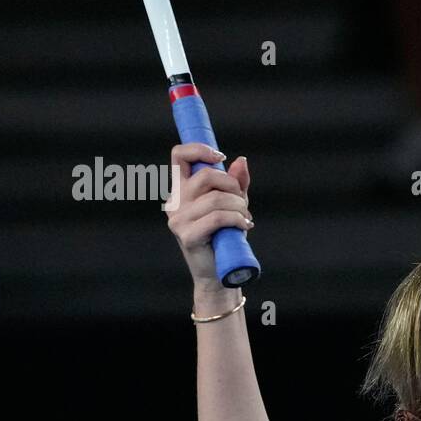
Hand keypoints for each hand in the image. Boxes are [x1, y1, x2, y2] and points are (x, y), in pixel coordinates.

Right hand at [165, 143, 252, 288]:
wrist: (219, 270)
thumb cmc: (224, 235)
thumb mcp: (233, 204)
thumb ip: (236, 183)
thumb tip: (241, 160)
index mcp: (181, 189)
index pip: (179, 156)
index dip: (199, 149)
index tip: (220, 157)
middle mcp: (175, 201)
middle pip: (206, 175)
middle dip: (232, 185)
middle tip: (242, 201)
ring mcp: (178, 219)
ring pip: (216, 199)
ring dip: (239, 206)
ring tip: (245, 217)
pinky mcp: (187, 235)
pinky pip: (217, 218)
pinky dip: (236, 219)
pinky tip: (243, 226)